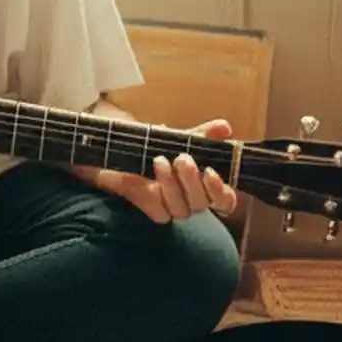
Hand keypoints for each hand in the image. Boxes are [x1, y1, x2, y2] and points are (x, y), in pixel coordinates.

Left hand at [74, 119, 238, 223]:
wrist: (116, 149)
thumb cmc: (152, 145)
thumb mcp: (178, 136)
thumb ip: (202, 135)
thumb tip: (225, 128)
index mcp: (203, 184)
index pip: (224, 200)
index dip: (221, 191)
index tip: (211, 172)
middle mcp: (190, 200)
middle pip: (201, 204)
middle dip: (193, 181)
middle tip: (182, 158)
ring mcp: (171, 208)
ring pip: (182, 209)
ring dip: (173, 185)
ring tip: (161, 161)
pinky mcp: (153, 211)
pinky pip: (162, 213)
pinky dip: (159, 194)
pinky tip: (152, 176)